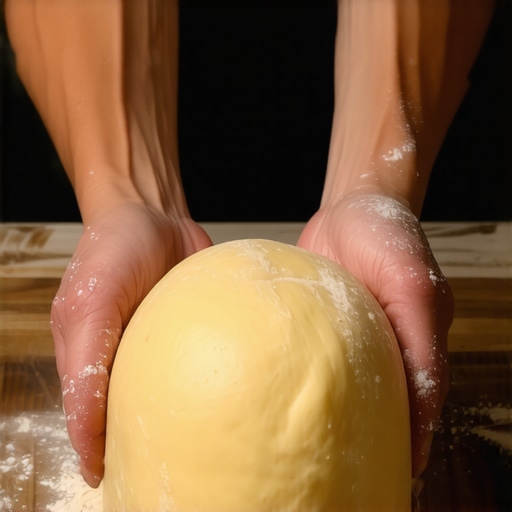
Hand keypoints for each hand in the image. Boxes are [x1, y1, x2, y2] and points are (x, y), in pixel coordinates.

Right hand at [50, 202, 211, 486]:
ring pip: (162, 389)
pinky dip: (206, 381)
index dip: (96, 449)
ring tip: (196, 447)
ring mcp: (153, 342)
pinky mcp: (185, 329)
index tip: (115, 478)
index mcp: (85, 353)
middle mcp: (117, 353)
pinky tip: (224, 398)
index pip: (86, 414)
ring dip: (175, 415)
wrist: (153, 212)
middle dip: (136, 438)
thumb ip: (86, 359)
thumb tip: (86, 424)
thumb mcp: (93, 301)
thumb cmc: (114, 248)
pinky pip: (194, 361)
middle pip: (123, 407)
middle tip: (162, 469)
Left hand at [298, 191, 453, 477]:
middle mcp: (387, 343)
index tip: (396, 473)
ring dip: (336, 410)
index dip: (410, 438)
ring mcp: (354, 334)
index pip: (419, 401)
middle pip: (385, 397)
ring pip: (348, 382)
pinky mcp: (325, 323)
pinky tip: (286, 396)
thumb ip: (420, 339)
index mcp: (416, 340)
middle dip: (372, 432)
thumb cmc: (387, 234)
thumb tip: (422, 400)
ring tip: (315, 449)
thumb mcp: (409, 282)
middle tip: (350, 470)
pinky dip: (306, 377)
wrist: (352, 206)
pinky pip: (317, 356)